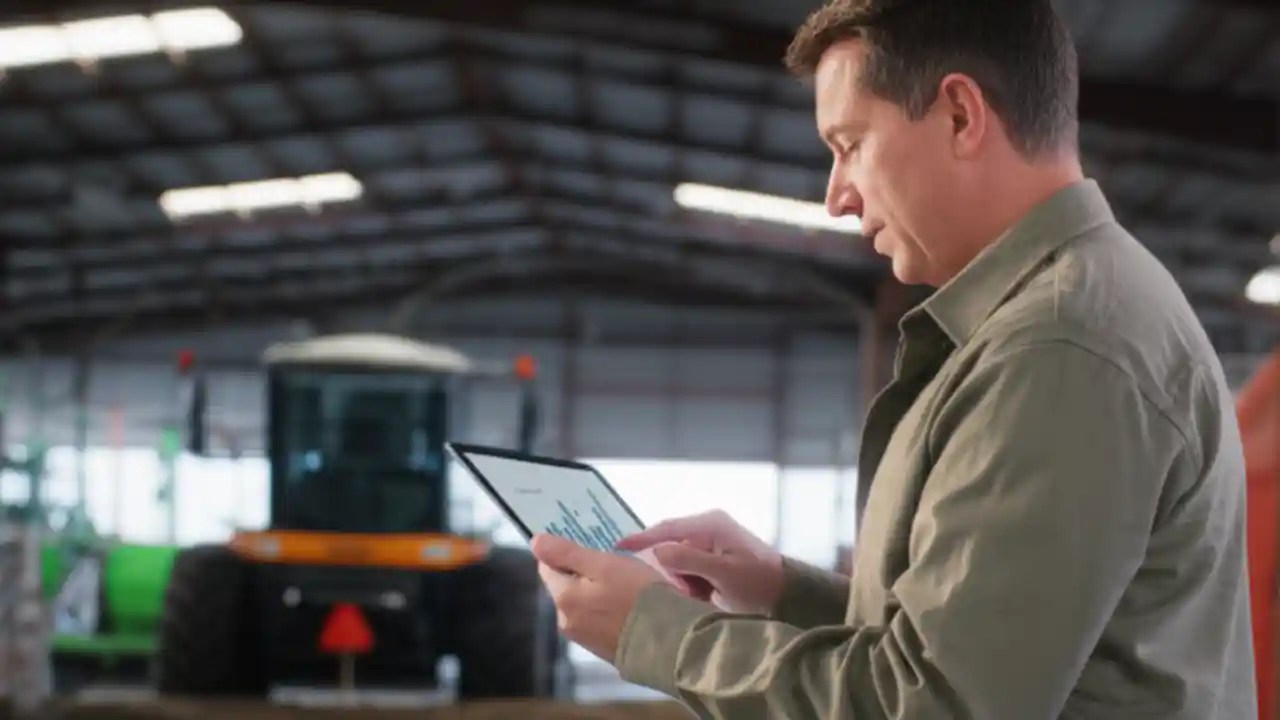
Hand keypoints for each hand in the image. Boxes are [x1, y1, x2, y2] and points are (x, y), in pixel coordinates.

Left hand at [530, 534, 666, 662]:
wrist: (668, 641)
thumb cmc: (637, 595)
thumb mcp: (604, 565)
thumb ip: (567, 553)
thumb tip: (534, 542)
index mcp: (563, 598)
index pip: (547, 566)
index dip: (565, 552)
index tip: (588, 544)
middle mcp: (565, 621)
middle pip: (564, 586)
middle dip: (582, 572)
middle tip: (610, 560)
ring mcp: (583, 638)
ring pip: (581, 602)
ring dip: (594, 590)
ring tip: (622, 581)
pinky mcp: (601, 648)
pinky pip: (595, 619)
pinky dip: (604, 608)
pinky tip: (626, 603)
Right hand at [616, 510, 783, 614]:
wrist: (786, 594)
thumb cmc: (758, 582)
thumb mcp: (724, 573)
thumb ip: (690, 561)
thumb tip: (657, 552)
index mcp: (709, 525)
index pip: (666, 528)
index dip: (640, 538)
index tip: (617, 547)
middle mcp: (706, 528)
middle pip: (669, 544)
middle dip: (666, 569)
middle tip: (666, 587)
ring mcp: (709, 541)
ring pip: (677, 559)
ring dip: (679, 579)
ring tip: (691, 594)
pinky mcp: (712, 557)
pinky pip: (687, 567)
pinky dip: (688, 582)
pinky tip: (696, 594)